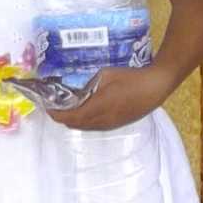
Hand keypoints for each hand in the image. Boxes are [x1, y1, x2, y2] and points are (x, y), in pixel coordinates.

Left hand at [45, 62, 175, 132]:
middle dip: (62, 118)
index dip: (56, 115)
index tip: (47, 107)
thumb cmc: (131, 77)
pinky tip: (85, 111)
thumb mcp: (106, 74)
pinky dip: (84, 122)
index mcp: (98, 107)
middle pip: (75, 125)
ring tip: (67, 109)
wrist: (155, 87)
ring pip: (85, 127)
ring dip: (74, 121)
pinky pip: (95, 126)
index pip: (70, 117)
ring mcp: (110, 124)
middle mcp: (102, 120)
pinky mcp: (117, 124)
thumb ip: (90, 83)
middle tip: (55, 107)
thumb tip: (79, 89)